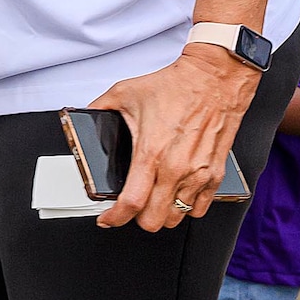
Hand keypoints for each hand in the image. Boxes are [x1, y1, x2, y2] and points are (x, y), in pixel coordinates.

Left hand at [88, 47, 259, 231]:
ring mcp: (198, 174)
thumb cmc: (175, 85)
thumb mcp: (124, 93)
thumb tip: (84, 119)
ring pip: (177, 218)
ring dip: (162, 214)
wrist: (213, 79)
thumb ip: (99, 109)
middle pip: (154, 220)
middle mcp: (176, 168)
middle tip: (132, 207)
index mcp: (151, 152)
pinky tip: (177, 195)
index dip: (115, 218)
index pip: (131, 202)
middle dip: (137, 219)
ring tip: (153, 200)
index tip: (108, 219)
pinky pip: (200, 208)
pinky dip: (187, 208)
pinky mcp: (215, 174)